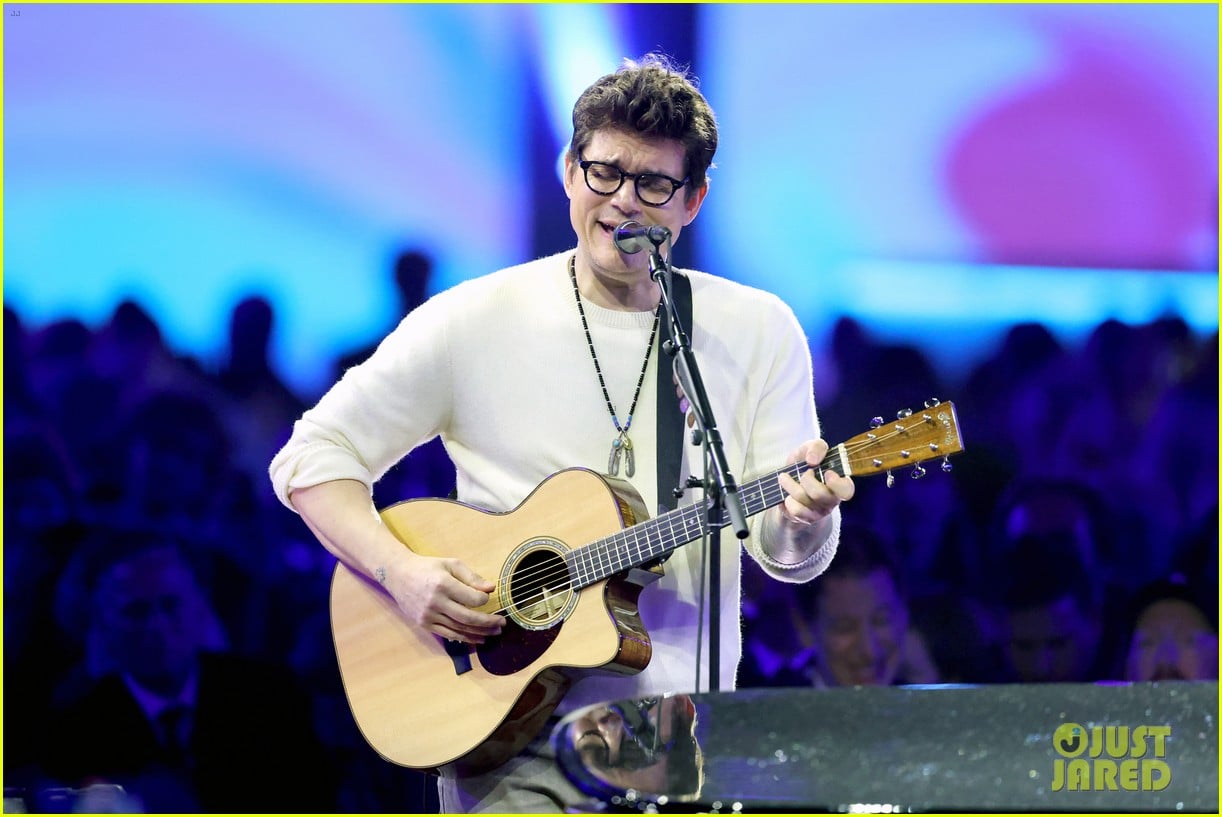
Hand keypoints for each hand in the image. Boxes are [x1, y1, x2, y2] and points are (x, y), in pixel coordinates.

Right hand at [385, 552, 504, 643]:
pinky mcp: (424, 624)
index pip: (472, 599)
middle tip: (502, 624)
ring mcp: (428, 616)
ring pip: (459, 629)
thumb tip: (491, 589)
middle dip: (488, 622)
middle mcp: (435, 602)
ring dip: (479, 633)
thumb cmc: (428, 567)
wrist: (398, 575)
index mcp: (443, 584)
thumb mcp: (451, 564)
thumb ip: (472, 577)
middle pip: (468, 618)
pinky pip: (448, 634)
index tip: (489, 598)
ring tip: (494, 633)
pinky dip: (464, 638)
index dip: (485, 600)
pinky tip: (477, 639)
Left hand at [776, 439, 854, 525]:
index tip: (827, 472)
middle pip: (820, 494)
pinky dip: (788, 500)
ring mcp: (820, 511)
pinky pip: (796, 511)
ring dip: (790, 485)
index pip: (847, 490)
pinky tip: (787, 495)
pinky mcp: (807, 518)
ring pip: (804, 499)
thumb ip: (816, 447)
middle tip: (803, 473)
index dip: (837, 483)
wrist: (787, 482)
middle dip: (806, 480)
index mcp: (839, 482)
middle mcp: (832, 499)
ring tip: (783, 478)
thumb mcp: (810, 449)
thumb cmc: (804, 464)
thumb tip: (813, 460)